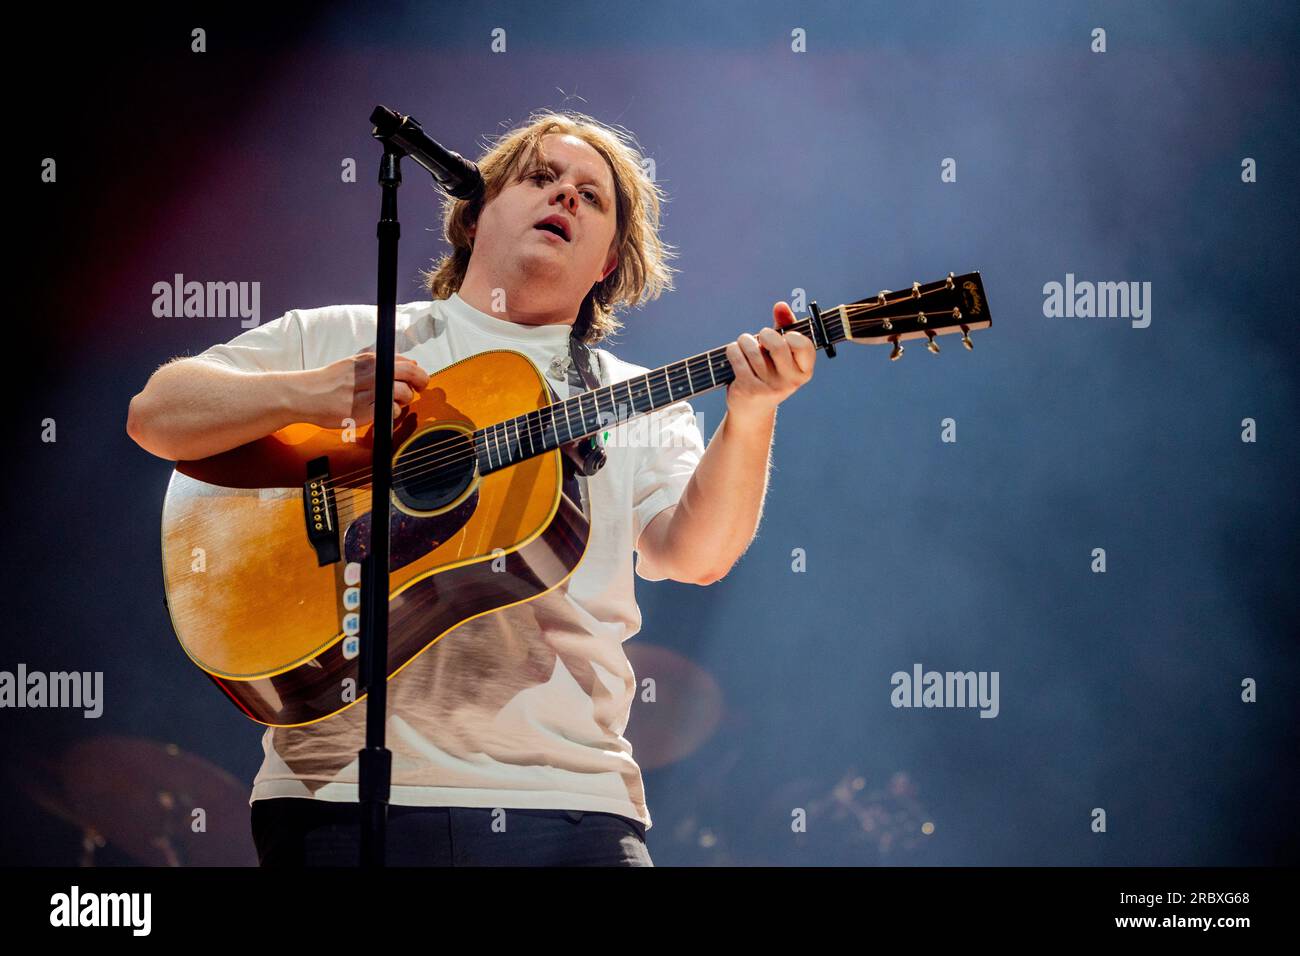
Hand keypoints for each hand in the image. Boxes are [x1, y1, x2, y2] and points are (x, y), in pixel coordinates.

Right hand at [307, 349, 429, 427]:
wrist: (305, 395)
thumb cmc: (330, 381)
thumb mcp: (354, 363)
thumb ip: (378, 363)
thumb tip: (409, 362)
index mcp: (370, 360)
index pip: (406, 361)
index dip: (417, 372)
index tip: (417, 379)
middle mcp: (371, 372)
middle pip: (411, 373)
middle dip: (421, 382)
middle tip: (419, 389)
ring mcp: (369, 392)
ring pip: (404, 393)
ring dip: (404, 400)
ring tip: (391, 403)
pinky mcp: (365, 411)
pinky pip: (392, 411)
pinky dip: (391, 413)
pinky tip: (380, 412)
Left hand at [723, 302, 815, 419]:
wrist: (752, 410)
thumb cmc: (768, 374)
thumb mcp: (781, 353)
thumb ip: (784, 327)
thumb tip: (781, 305)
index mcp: (804, 371)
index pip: (802, 343)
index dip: (790, 335)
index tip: (783, 337)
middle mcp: (791, 382)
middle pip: (776, 343)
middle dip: (764, 334)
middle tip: (760, 337)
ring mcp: (770, 387)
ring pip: (753, 348)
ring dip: (744, 341)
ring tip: (744, 345)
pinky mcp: (750, 389)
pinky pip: (738, 357)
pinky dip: (733, 350)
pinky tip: (734, 353)